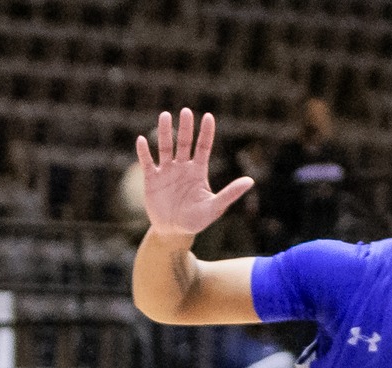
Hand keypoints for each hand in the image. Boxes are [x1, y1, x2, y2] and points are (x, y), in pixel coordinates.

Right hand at [136, 109, 254, 239]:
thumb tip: (251, 181)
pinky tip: (141, 140)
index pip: (203, 147)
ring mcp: (167, 172)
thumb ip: (230, 193)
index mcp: (198, 171)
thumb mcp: (214, 207)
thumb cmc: (196, 220)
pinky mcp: (152, 180)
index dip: (206, 133)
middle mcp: (182, 167)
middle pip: (183, 143)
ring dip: (164, 133)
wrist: (174, 232)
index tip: (208, 117)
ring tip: (164, 115)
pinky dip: (144, 152)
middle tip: (186, 111)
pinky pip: (148, 163)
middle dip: (185, 128)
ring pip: (165, 148)